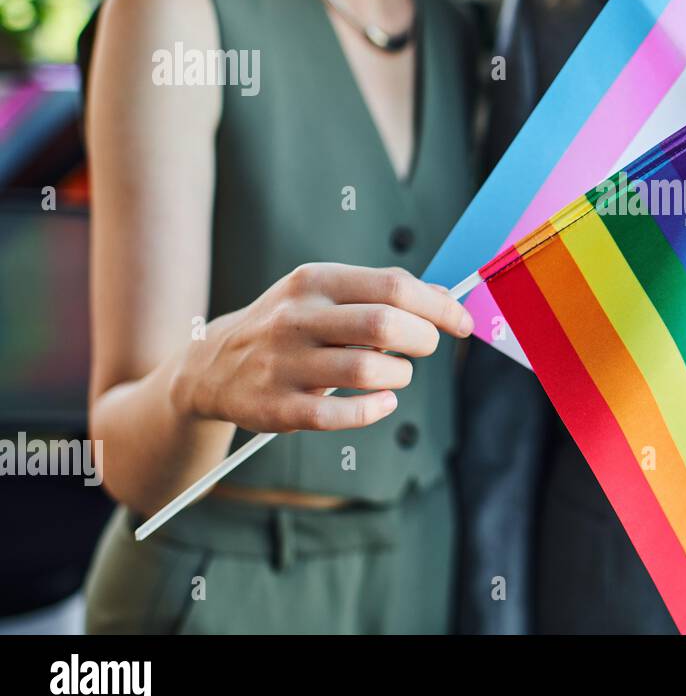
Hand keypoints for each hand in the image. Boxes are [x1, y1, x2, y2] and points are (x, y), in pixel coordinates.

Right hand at [171, 263, 472, 431]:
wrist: (212, 365)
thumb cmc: (290, 326)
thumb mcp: (326, 294)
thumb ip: (384, 293)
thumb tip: (447, 299)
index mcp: (315, 281)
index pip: (394, 286)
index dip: (438, 308)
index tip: (462, 324)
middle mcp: (297, 318)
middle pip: (384, 324)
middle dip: (422, 340)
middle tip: (424, 349)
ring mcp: (284, 363)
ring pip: (367, 370)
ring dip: (399, 376)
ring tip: (396, 375)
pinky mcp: (277, 407)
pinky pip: (340, 414)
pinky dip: (374, 410)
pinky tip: (382, 402)